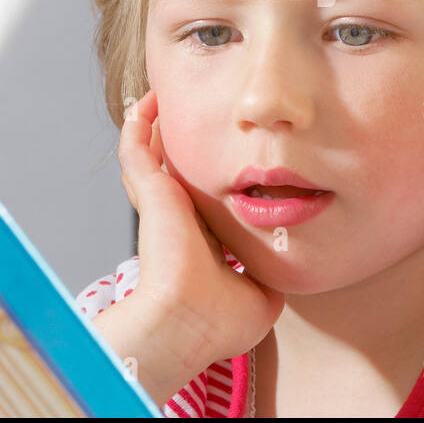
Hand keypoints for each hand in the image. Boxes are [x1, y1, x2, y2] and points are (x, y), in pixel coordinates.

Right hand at [118, 89, 284, 367]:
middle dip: (176, 146)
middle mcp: (176, 220)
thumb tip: (287, 268)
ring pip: (149, 156)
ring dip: (153, 128)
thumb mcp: (259, 297)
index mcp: (199, 241)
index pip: (201, 204)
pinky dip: (139, 124)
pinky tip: (149, 103)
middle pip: (173, 173)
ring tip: (161, 100)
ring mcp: (158, 205)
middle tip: (184, 118)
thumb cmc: (221, 321)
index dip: (210, 182)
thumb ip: (270, 276)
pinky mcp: (150, 192)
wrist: (193, 320)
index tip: (225, 164)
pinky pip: (136, 148)